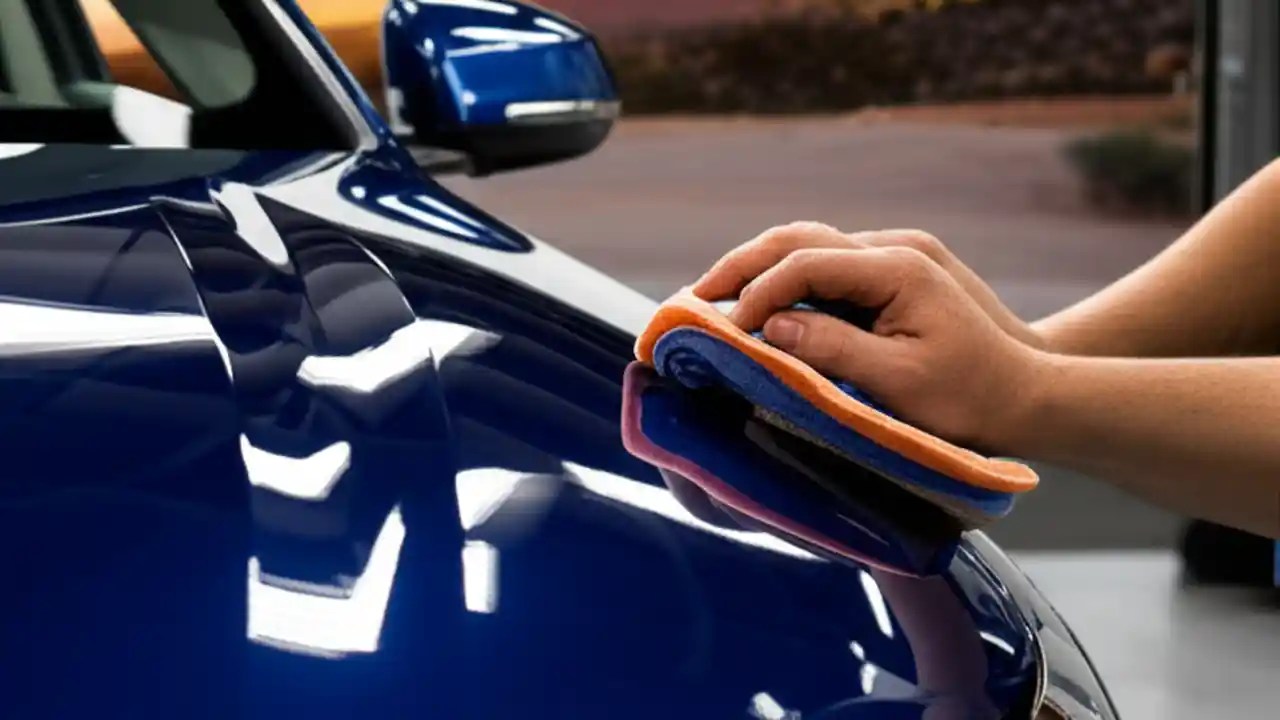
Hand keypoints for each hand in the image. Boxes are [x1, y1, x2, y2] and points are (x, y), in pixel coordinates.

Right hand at [695, 240, 1045, 450]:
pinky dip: (788, 281)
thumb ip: (831, 349)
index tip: (724, 329)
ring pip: (810, 245)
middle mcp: (894, 248)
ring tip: (716, 297)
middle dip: (742, 265)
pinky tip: (762, 305)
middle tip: (693, 296)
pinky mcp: (894, 273)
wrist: (1031, 392)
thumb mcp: (898, 383)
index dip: (757, 293)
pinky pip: (828, 266)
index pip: (806, 263)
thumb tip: (766, 329)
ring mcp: (895, 255)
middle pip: (800, 238)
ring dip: (760, 268)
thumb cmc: (971, 397)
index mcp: (898, 268)